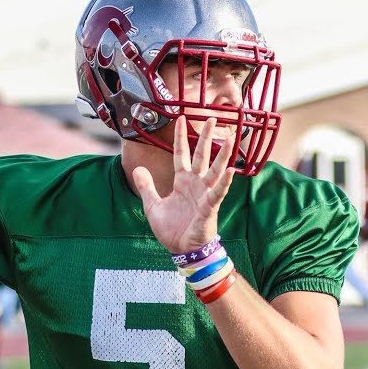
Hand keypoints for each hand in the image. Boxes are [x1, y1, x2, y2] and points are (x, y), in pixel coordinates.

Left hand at [130, 116, 236, 254]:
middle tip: (213, 118)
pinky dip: (225, 181)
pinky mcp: (210, 207)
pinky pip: (218, 192)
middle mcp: (196, 184)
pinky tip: (231, 169)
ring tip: (230, 138)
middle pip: (202, 155)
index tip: (180, 119)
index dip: (181, 137)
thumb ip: (146, 186)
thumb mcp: (152, 205)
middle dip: (207, 137)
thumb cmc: (172, 229)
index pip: (182, 154)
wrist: (183, 250)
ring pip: (215, 170)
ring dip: (222, 154)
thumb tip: (137, 168)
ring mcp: (205, 194)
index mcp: (182, 182)